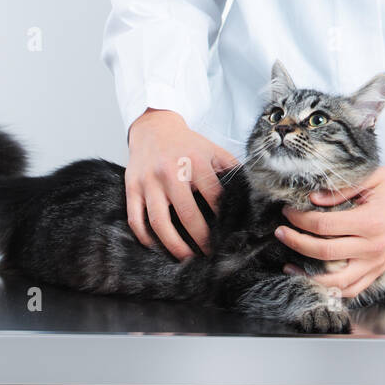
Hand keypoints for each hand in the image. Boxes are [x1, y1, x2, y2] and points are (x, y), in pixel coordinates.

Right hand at [124, 107, 237, 259]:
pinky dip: (146, 237)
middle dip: (202, 239)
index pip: (214, 197)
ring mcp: (149, 181)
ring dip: (174, 245)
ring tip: (186, 258)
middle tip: (211, 255)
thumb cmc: (186, 144)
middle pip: (188, 214)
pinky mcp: (132, 187)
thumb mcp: (212, 150)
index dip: (224, 219)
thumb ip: (231, 170)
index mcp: (195, 161)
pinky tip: (157, 247)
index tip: (230, 236)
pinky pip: (136, 219)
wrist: (154, 127)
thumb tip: (252, 194)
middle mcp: (171, 171)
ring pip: (159, 221)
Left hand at [274, 165, 384, 299]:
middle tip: (280, 232)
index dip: (301, 220)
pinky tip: (313, 280)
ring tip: (288, 266)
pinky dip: (330, 290)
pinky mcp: (377, 271)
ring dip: (308, 276)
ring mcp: (376, 263)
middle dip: (297, 243)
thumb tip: (311, 200)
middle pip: (325, 253)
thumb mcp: (370, 177)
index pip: (325, 226)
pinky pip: (352, 290)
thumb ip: (340, 189)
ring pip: (336, 282)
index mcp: (371, 221)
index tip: (288, 212)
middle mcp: (374, 247)